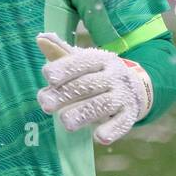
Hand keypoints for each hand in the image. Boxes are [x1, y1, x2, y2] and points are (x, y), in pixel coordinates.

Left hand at [35, 32, 151, 145]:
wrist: (135, 87)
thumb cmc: (97, 75)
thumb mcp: (83, 62)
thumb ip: (61, 54)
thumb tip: (40, 38)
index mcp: (101, 60)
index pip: (82, 62)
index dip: (65, 68)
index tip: (48, 76)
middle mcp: (114, 76)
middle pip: (89, 84)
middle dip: (66, 95)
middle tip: (46, 105)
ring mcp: (123, 95)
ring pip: (104, 104)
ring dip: (84, 114)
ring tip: (65, 123)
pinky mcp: (130, 114)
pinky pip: (123, 123)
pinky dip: (112, 130)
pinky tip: (99, 137)